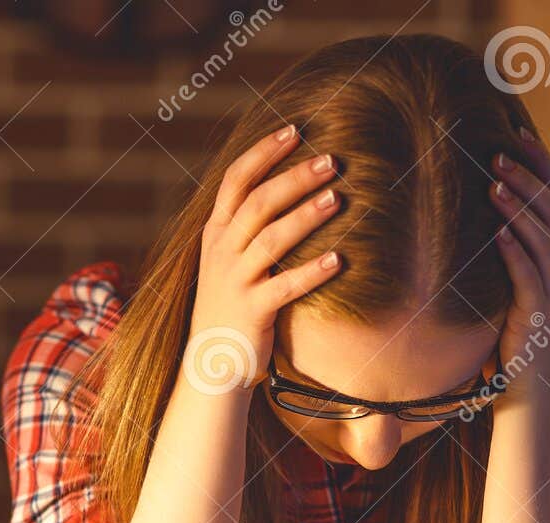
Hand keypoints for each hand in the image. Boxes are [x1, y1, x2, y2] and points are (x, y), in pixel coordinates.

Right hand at [184, 124, 342, 394]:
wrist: (210, 364)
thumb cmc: (230, 306)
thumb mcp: (227, 260)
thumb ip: (245, 226)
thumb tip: (282, 184)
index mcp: (216, 233)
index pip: (235, 180)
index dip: (263, 152)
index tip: (294, 131)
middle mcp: (221, 252)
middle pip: (258, 202)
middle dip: (295, 177)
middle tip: (331, 160)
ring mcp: (234, 281)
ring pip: (270, 239)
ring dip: (306, 215)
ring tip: (338, 197)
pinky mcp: (251, 311)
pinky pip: (285, 286)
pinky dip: (312, 271)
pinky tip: (339, 259)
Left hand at [488, 128, 549, 398]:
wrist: (525, 383)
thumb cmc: (510, 328)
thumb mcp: (508, 277)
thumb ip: (504, 243)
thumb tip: (475, 201)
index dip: (539, 160)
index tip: (516, 131)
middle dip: (525, 176)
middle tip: (497, 152)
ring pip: (541, 236)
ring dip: (517, 206)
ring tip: (492, 182)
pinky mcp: (536, 312)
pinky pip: (527, 275)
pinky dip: (514, 251)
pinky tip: (497, 232)